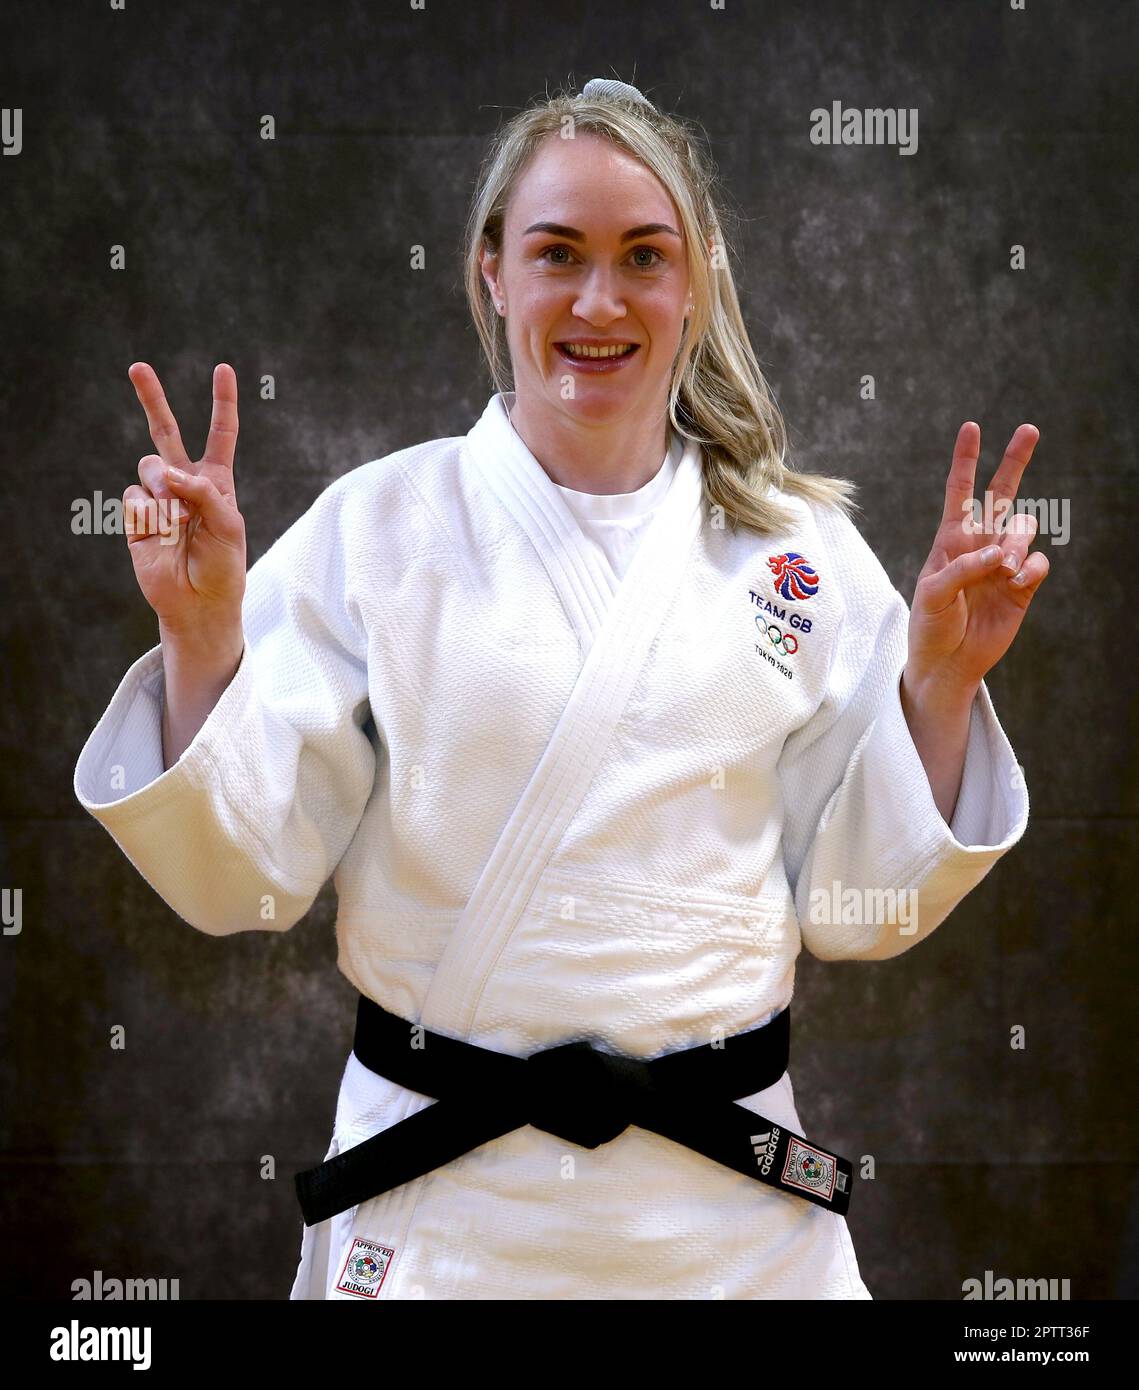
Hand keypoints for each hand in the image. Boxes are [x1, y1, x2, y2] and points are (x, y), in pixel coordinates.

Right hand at [122, 362, 246, 642]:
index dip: (222, 403)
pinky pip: (136, 496)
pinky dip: (150, 513)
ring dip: (165, 490)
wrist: (198, 602)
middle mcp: (185, 483)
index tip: (223, 370)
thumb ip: (204, 491)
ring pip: (150, 466)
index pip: (220, 434)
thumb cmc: (223, 566)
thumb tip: (167, 471)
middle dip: (152, 399)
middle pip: (166, 431)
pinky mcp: (137, 517)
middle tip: (138, 367)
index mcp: (216, 481)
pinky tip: (161, 534)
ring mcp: (158, 497)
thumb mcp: (229, 526)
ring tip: (179, 522)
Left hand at [905, 421, 1049, 702]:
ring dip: (1015, 542)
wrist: (948, 662)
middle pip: (1002, 493)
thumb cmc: (931, 625)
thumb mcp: (932, 595)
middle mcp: (980, 544)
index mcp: (951, 539)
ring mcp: (1004, 563)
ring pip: (1023, 527)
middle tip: (1029, 429)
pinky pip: (1038, 561)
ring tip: (1002, 569)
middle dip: (1015, 460)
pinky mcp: (1023, 585)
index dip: (966, 460)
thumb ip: (961, 569)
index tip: (971, 428)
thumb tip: (997, 553)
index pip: (960, 491)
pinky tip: (1016, 581)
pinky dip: (1030, 567)